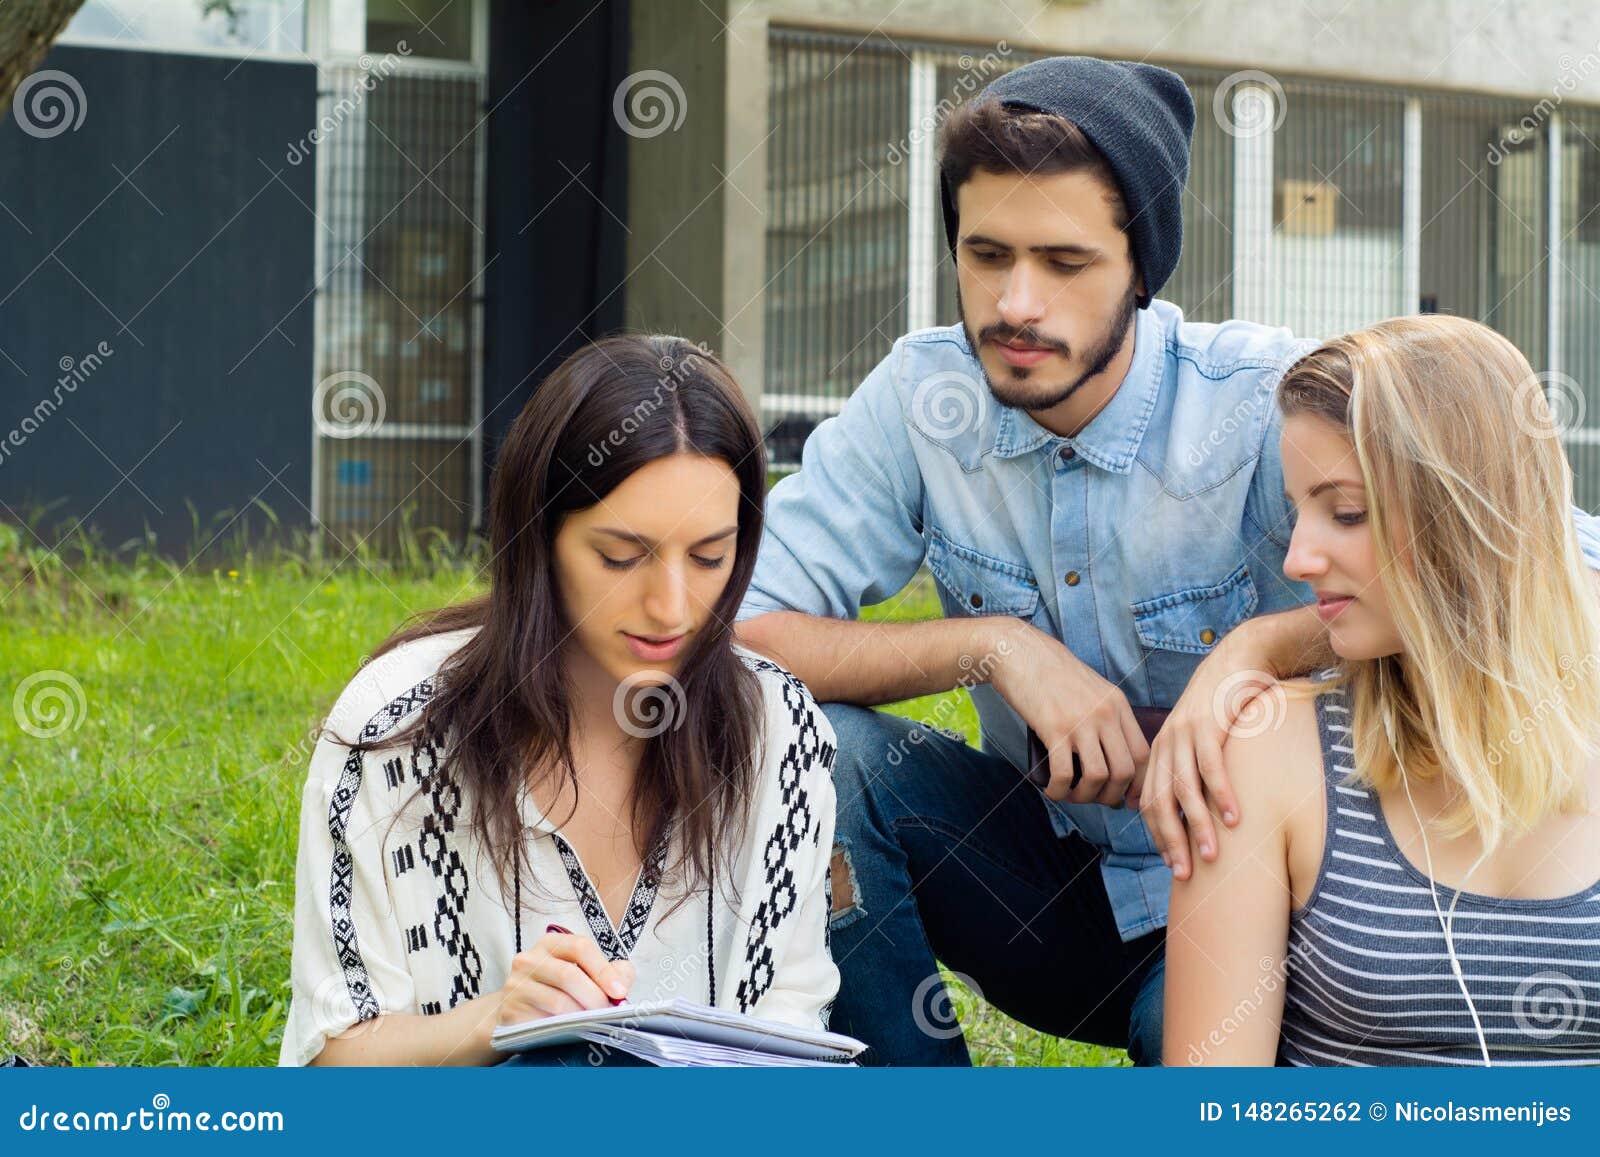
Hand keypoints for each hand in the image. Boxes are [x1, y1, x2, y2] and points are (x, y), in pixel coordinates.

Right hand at [494, 932, 634, 1024]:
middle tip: (608, 1013)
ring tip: (593, 1023)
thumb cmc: (557, 988)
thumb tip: (623, 981)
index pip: (580, 947)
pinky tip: (572, 1030)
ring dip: (581, 1015)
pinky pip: (543, 1021)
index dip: (603, 970)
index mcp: (551, 944)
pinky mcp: (511, 1010)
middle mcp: (529, 959)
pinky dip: (562, 1028)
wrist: (517, 1009)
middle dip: (595, 997)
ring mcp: (516, 985)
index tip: (619, 991)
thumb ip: (610, 971)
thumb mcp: (583, 972)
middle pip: (569, 975)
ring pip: (557, 1001)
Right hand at [990, 621, 1148, 805]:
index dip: (1138, 783)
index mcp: (1117, 704)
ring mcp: (1081, 722)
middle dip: (1113, 796)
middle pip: (1125, 771)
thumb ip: (1105, 716)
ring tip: (1072, 795)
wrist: (1020, 653)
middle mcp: (1105, 714)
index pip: (1142, 753)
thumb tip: (1109, 756)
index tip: (1126, 798)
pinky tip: (1052, 791)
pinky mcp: (1054, 729)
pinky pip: (1065, 774)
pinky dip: (1059, 790)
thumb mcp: (1091, 690)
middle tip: (1096, 800)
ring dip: (1085, 797)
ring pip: (1099, 777)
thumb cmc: (1051, 674)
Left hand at [1137, 650, 1278, 879]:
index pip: (1150, 803)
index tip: (1173, 865)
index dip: (1159, 836)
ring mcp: (1184, 734)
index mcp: (1160, 753)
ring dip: (1199, 826)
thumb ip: (1194, 772)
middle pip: (1161, 802)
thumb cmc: (1224, 708)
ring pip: (1185, 789)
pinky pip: (1211, 766)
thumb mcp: (1201, 741)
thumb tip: (1197, 814)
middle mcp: (1165, 745)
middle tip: (1184, 873)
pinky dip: (1221, 795)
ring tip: (1211, 855)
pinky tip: (1233, 820)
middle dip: (1171, 841)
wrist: (1237, 660)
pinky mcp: (1207, 724)